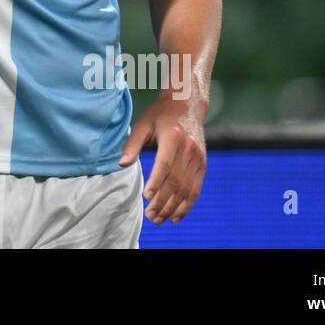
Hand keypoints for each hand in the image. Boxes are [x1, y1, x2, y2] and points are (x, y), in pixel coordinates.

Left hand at [119, 91, 206, 225]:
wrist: (187, 104)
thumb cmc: (160, 114)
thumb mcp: (143, 123)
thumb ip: (132, 144)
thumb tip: (121, 164)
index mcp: (173, 137)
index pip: (165, 164)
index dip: (156, 182)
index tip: (146, 197)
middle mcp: (189, 148)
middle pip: (176, 181)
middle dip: (163, 201)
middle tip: (150, 216)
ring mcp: (198, 158)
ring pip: (186, 189)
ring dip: (173, 207)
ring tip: (158, 219)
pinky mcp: (203, 165)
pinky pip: (196, 189)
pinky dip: (187, 205)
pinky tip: (175, 216)